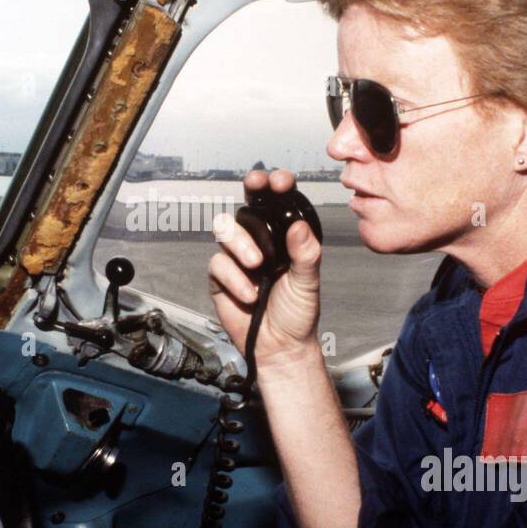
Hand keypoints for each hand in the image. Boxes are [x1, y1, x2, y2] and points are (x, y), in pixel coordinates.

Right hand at [208, 168, 321, 368]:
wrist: (279, 347)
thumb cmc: (297, 314)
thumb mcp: (308, 283)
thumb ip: (306, 255)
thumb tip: (298, 226)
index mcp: (282, 239)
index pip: (276, 204)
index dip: (274, 186)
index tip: (280, 180)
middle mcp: (257, 243)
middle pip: (246, 206)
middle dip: (251, 190)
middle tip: (257, 184)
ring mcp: (236, 258)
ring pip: (226, 230)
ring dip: (240, 243)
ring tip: (257, 265)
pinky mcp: (220, 278)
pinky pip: (218, 264)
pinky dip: (234, 278)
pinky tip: (250, 294)